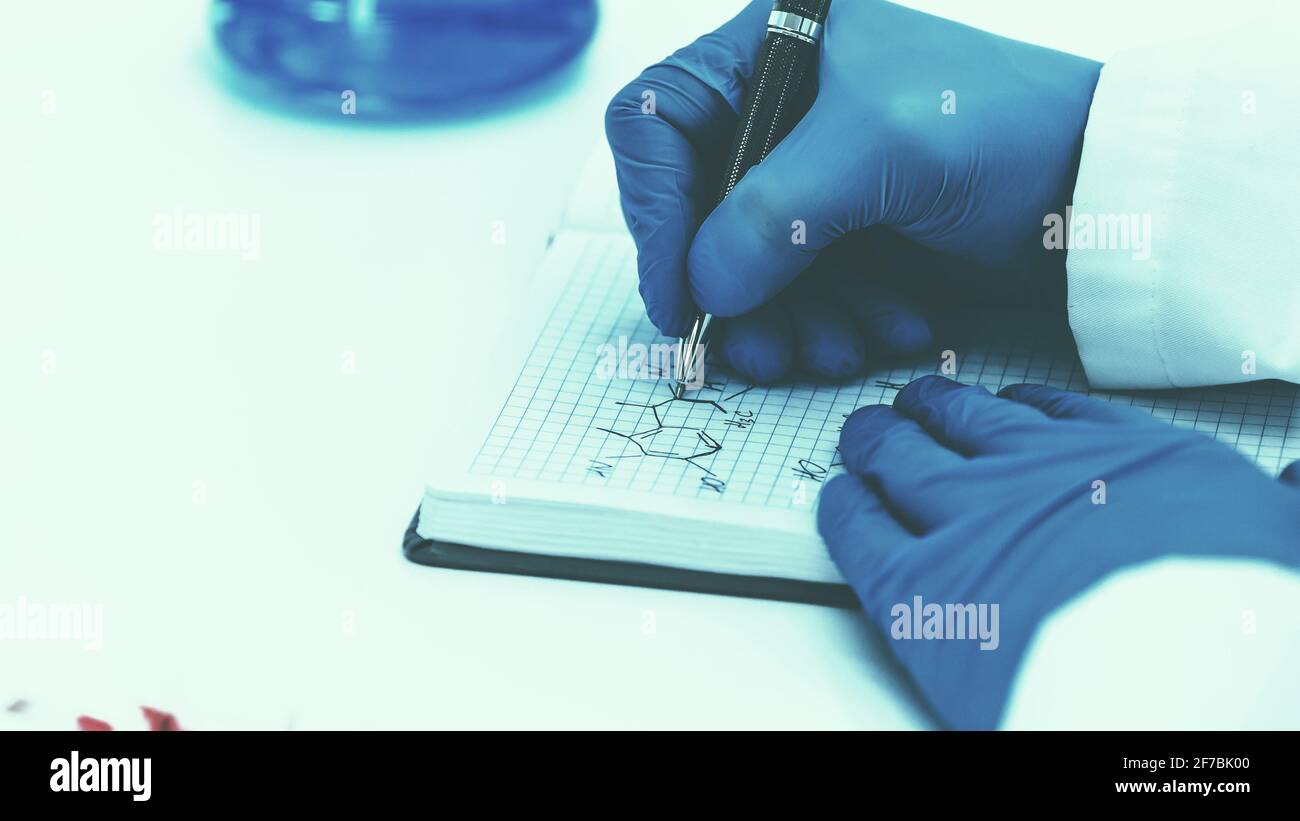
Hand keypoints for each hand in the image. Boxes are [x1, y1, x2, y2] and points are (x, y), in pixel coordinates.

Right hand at [606, 1, 1100, 383]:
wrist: (1098, 186)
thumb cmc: (1004, 129)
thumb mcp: (878, 152)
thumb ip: (773, 213)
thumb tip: (701, 284)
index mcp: (771, 44)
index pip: (657, 123)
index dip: (653, 214)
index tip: (680, 298)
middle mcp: (777, 103)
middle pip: (695, 208)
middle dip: (731, 289)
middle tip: (760, 352)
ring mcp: (809, 170)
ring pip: (744, 261)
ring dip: (785, 320)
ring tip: (836, 352)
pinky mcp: (840, 225)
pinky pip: (797, 286)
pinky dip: (829, 320)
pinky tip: (884, 333)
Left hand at [817, 376, 1299, 727]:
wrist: (1182, 675)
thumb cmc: (1240, 611)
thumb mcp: (1283, 538)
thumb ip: (1276, 506)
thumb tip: (1295, 484)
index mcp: (1124, 458)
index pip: (1058, 413)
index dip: (1022, 406)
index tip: (1007, 402)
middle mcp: (1036, 473)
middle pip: (964, 422)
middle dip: (934, 408)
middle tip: (912, 401)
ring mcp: (968, 521)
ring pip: (901, 459)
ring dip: (878, 441)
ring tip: (863, 434)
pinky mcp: (917, 586)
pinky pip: (859, 529)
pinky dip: (842, 507)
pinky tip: (835, 495)